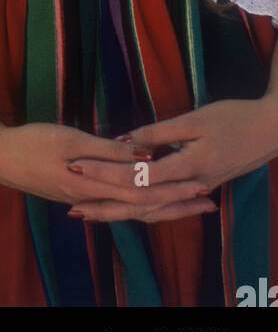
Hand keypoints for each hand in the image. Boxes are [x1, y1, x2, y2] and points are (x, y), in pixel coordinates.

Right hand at [0, 122, 218, 221]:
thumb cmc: (31, 142)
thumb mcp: (70, 138)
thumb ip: (106, 150)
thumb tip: (142, 154)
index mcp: (92, 186)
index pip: (142, 191)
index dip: (173, 189)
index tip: (200, 186)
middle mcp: (92, 199)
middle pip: (142, 206)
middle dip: (176, 203)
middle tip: (207, 201)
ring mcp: (84, 199)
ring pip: (130, 208)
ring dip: (160, 205)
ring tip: (186, 203)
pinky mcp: (77, 194)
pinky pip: (116, 204)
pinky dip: (138, 203)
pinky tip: (146, 201)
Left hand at [65, 97, 277, 222]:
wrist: (270, 131)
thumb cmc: (233, 118)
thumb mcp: (195, 119)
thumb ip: (159, 133)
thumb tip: (125, 142)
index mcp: (187, 167)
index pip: (137, 176)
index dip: (105, 172)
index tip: (77, 165)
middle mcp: (189, 186)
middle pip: (139, 202)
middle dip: (105, 204)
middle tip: (73, 207)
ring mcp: (195, 190)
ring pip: (152, 210)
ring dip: (120, 212)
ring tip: (90, 213)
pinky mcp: (198, 187)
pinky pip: (165, 205)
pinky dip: (143, 209)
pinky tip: (127, 208)